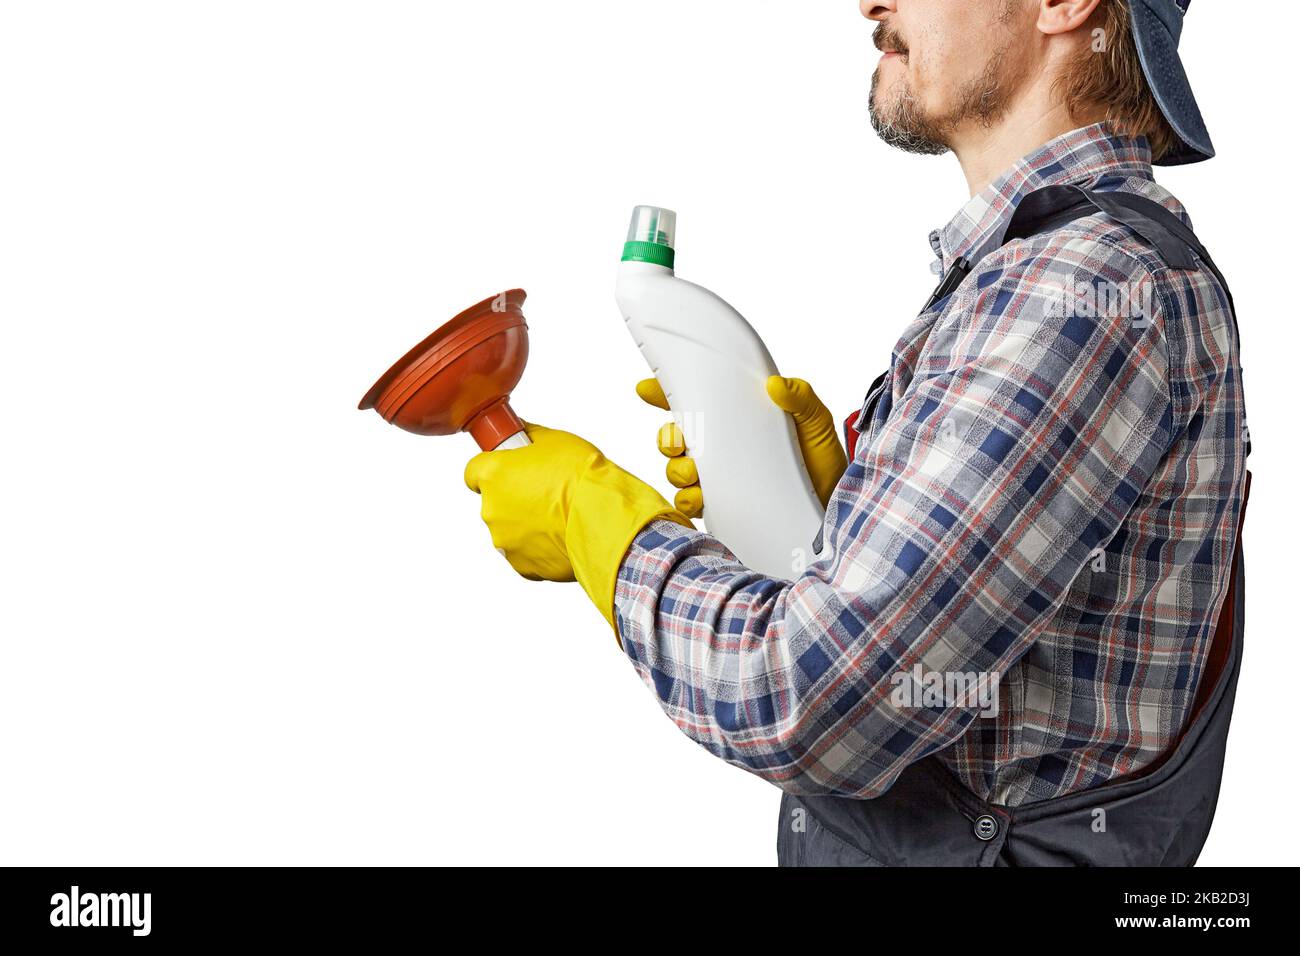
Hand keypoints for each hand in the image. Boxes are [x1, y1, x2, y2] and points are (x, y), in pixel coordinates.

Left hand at [464, 422, 690, 629]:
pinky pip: (525, 553)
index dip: (492, 470)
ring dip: (526, 524)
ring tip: (557, 517)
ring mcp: (505, 541)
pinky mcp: (522, 566)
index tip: (508, 470)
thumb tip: (522, 436)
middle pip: (494, 501)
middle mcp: (491, 509)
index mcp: (492, 474)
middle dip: (514, 497)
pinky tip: (561, 535)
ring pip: (509, 529)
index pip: (473, 471)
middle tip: (544, 492)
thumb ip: (529, 438)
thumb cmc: (581, 477)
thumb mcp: (555, 440)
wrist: (604, 518)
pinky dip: (539, 547)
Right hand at [635, 375, 847, 513]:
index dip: (664, 394)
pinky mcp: (722, 507)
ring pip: (676, 471)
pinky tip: (700, 499)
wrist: (834, 505)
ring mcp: (719, 478)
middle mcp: (722, 448)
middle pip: (674, 438)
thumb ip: (801, 398)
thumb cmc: (823, 460)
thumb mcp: (816, 423)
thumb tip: (776, 384)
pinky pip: (689, 504)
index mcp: (736, 420)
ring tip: (695, 474)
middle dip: (668, 438)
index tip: (649, 389)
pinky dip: (687, 501)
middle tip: (680, 442)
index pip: (693, 403)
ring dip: (678, 470)